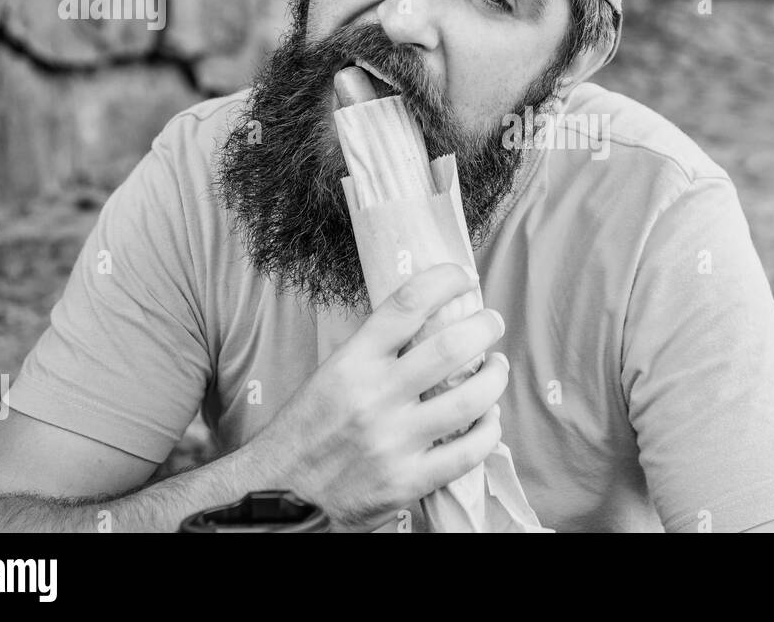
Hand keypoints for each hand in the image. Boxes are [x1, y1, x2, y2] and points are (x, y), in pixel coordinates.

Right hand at [239, 263, 508, 531]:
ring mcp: (393, 441)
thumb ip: (374, 353)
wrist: (277, 496)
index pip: (406, 304)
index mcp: (351, 363)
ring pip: (470, 399)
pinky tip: (489, 418)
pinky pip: (468, 451)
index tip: (463, 276)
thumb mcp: (329, 376)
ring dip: (495, 376)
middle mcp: (374, 397)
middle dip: (485, 326)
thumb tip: (425, 323)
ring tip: (496, 366)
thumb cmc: (304, 432)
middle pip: (450, 346)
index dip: (445, 281)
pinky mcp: (406, 482)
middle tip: (492, 322)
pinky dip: (489, 430)